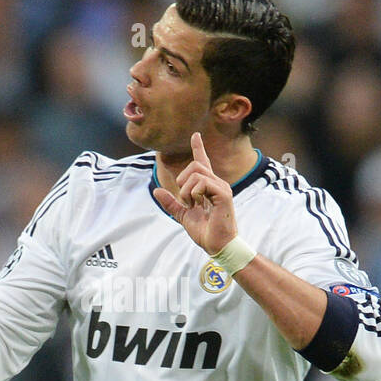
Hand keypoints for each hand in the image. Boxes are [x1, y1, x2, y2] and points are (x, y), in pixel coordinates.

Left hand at [151, 132, 237, 255]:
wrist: (217, 245)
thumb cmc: (205, 231)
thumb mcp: (182, 215)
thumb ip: (171, 203)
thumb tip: (156, 190)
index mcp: (208, 186)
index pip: (203, 162)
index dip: (198, 147)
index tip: (195, 135)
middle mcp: (216, 183)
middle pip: (194, 164)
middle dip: (182, 180)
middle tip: (186, 200)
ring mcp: (221, 187)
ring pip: (196, 172)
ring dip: (186, 190)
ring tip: (192, 204)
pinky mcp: (224, 194)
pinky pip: (202, 182)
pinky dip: (193, 193)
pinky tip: (198, 204)